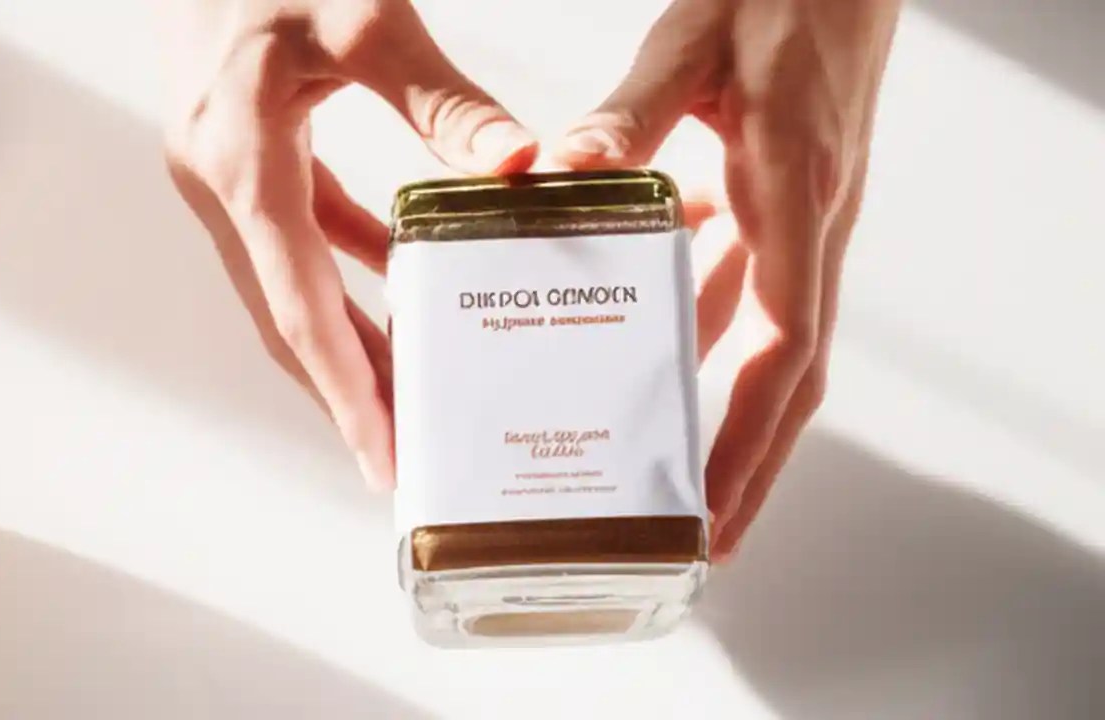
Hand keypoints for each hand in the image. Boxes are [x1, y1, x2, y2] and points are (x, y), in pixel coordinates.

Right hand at [161, 0, 536, 489]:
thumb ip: (442, 99)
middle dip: (348, 394)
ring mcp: (225, 176)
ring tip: (408, 394)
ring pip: (292, 288)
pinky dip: (348, 272)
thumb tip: (519, 166)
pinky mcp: (245, 159)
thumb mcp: (363, 19)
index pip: (300, 308)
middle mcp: (220, 187)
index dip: (344, 391)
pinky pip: (301, 238)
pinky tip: (400, 282)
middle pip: (290, 320)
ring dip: (348, 342)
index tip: (382, 457)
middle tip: (404, 458)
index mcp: (241, 166)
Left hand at [555, 0, 900, 560]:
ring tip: (683, 466)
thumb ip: (629, 114)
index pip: (783, 349)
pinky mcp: (794, 207)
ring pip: (779, 343)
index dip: (748, 437)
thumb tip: (561, 170)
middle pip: (793, 379)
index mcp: (795, 200)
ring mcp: (810, 223)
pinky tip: (666, 341)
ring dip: (738, 410)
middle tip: (708, 531)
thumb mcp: (692, 46)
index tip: (714, 503)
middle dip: (754, 462)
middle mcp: (814, 228)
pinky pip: (763, 291)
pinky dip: (721, 331)